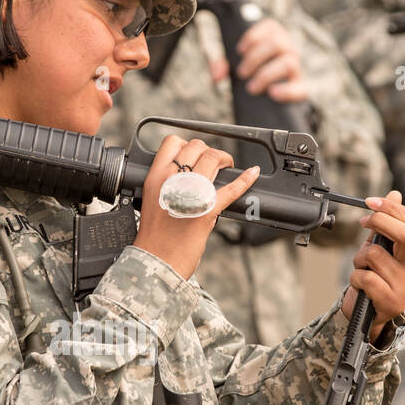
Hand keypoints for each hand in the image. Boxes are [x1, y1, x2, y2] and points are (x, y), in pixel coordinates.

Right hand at [133, 135, 259, 280]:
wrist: (157, 261)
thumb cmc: (154, 237)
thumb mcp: (152, 200)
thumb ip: (166, 183)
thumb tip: (188, 171)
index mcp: (155, 177)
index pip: (172, 143)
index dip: (186, 145)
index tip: (194, 156)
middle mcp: (172, 181)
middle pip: (196, 147)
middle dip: (209, 152)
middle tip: (214, 164)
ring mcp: (190, 194)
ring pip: (213, 158)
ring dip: (224, 159)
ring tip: (226, 167)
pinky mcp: (207, 210)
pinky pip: (231, 188)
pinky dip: (245, 180)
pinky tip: (252, 173)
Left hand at [228, 17, 307, 103]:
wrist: (270, 101)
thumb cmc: (252, 75)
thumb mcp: (235, 66)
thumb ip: (222, 66)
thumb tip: (217, 75)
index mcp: (275, 38)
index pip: (271, 26)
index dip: (254, 36)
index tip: (239, 51)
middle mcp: (288, 50)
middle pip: (277, 43)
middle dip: (255, 58)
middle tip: (241, 73)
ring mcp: (296, 69)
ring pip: (288, 62)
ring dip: (266, 75)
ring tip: (251, 88)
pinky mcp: (300, 89)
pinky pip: (299, 88)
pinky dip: (285, 90)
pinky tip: (272, 93)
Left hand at [342, 191, 404, 341]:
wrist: (370, 317)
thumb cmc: (377, 277)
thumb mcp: (384, 249)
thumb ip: (388, 223)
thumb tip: (394, 193)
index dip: (392, 209)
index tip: (370, 202)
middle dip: (379, 221)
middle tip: (363, 222)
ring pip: (376, 255)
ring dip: (359, 257)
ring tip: (362, 267)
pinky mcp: (392, 301)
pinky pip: (366, 277)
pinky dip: (355, 276)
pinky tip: (360, 284)